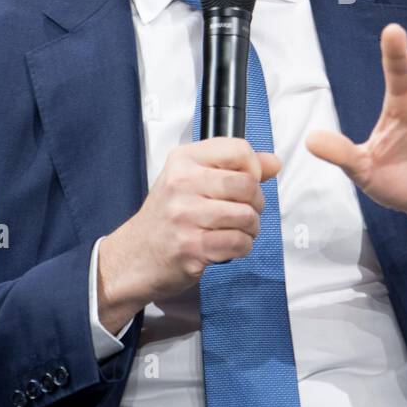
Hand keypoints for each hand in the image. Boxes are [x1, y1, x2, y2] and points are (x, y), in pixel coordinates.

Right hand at [97, 138, 279, 333]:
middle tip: (245, 211)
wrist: (133, 256)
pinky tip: (227, 246)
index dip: (254, 168)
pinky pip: (239, 243)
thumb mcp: (192, 180)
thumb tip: (273, 162)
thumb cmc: (166, 217)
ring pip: (247, 216)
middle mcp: (182, 184)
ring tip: (235, 230)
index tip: (248, 181)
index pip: (239, 150)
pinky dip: (242, 247)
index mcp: (184, 160)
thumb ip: (235, 167)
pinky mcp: (191, 247)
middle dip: (256, 202)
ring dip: (250, 228)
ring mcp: (185, 216)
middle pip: (247, 185)